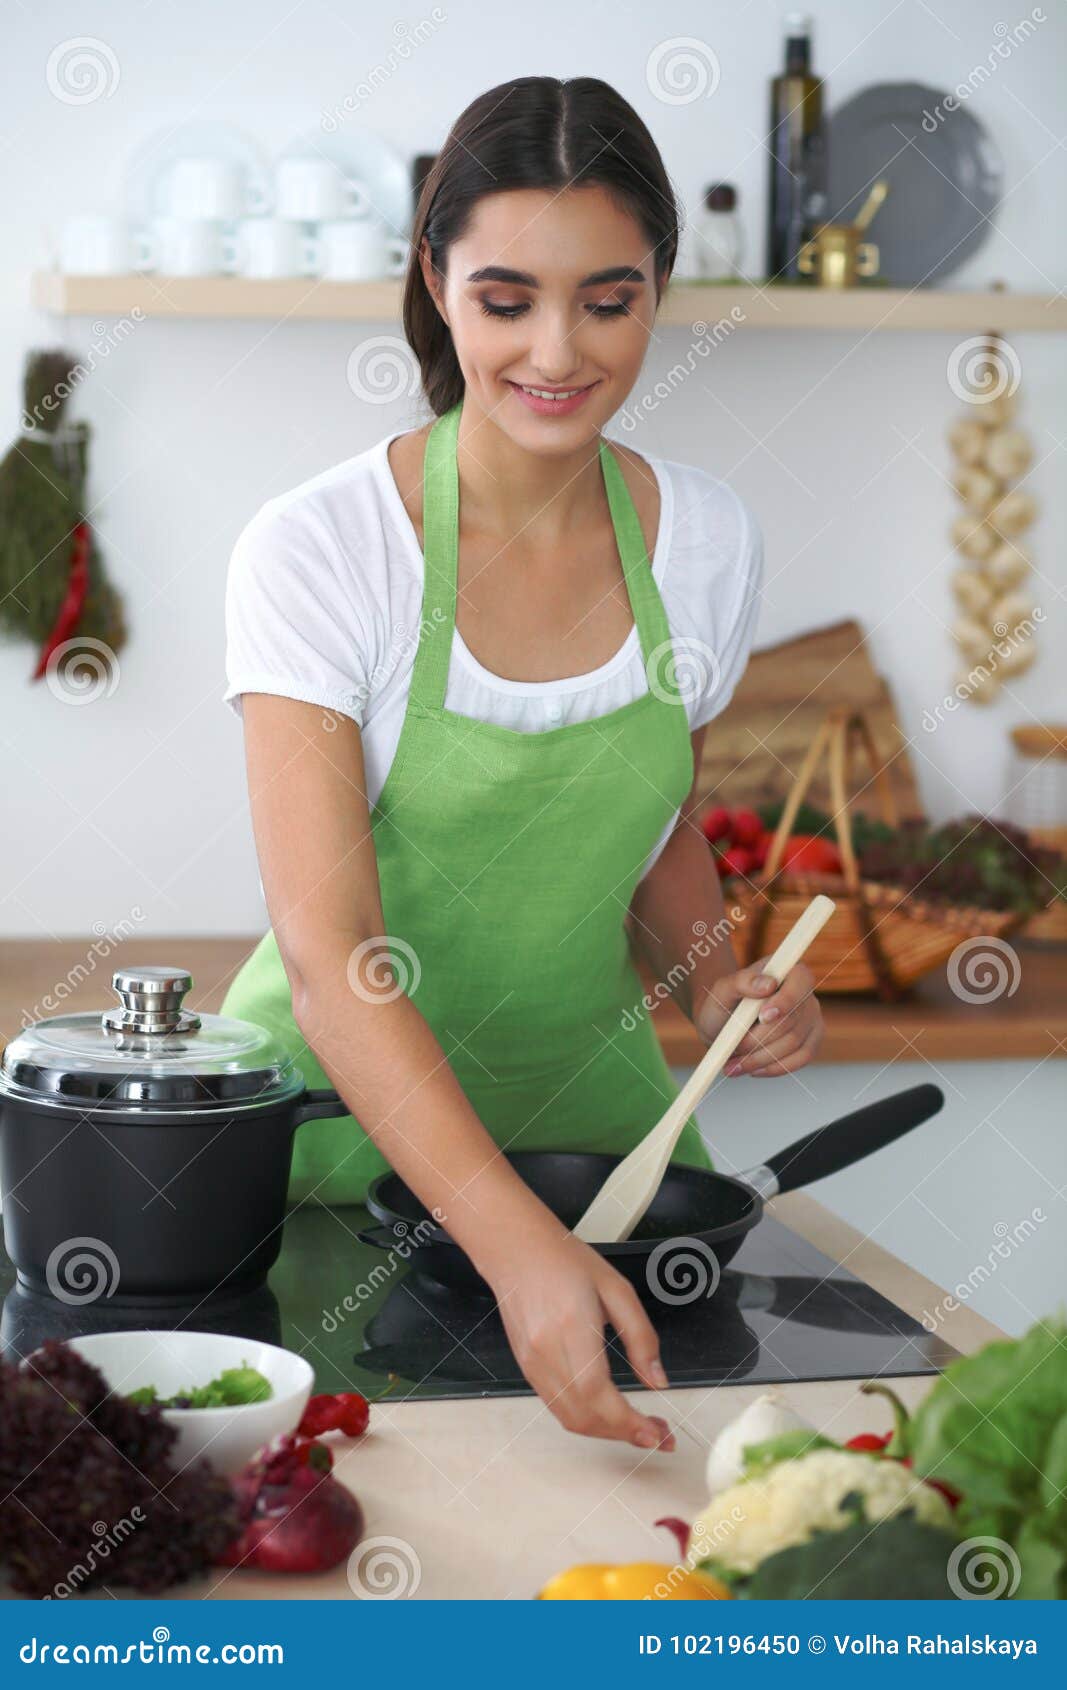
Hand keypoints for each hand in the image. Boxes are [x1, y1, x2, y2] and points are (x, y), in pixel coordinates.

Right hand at [484, 1224, 675, 1450]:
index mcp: (571, 1326)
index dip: (627, 1422)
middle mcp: (546, 1351)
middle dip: (624, 1434)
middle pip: (584, 1416)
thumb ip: (641, 1337)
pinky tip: (608, 1412)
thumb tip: (658, 1381)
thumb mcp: (617, 1289)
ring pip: (570, 1418)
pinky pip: (558, 1407)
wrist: (516, 1250)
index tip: (656, 1433)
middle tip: (657, 1433)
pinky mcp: (527, 1368)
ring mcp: (532, 1363)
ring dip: (607, 1431)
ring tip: (638, 1426)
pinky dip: (587, 1419)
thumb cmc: (564, 1261)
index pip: (597, 1392)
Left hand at [694, 958, 822, 1075]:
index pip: (800, 982)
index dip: (785, 1001)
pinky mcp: (811, 1042)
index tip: (763, 1016)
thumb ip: (742, 982)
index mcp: (788, 970)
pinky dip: (775, 1068)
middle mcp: (806, 993)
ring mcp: (812, 1019)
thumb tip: (768, 984)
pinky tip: (753, 1070)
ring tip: (734, 1065)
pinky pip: (801, 1059)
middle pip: (792, 1021)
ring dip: (762, 1058)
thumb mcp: (722, 990)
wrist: (722, 1023)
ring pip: (795, 1044)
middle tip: (733, 1049)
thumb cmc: (722, 1003)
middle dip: (760, 1039)